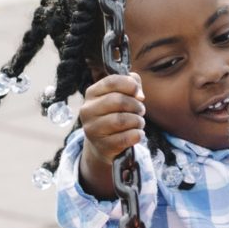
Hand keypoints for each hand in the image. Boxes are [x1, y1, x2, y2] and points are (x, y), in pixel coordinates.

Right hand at [78, 73, 144, 197]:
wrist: (102, 144)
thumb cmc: (114, 114)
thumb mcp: (120, 96)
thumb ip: (131, 84)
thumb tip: (139, 93)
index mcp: (92, 93)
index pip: (112, 81)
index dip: (131, 85)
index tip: (139, 95)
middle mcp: (88, 110)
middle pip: (119, 101)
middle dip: (136, 105)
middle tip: (140, 111)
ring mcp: (93, 129)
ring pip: (123, 120)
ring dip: (138, 121)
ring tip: (138, 122)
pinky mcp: (102, 145)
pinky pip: (127, 137)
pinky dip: (138, 134)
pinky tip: (137, 134)